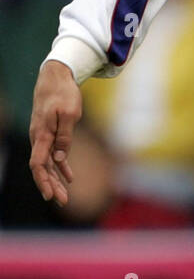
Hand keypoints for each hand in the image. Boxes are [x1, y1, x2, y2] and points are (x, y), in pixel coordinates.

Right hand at [29, 61, 82, 204]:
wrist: (55, 77)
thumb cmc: (64, 93)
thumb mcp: (70, 114)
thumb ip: (65, 137)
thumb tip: (60, 159)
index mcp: (42, 134)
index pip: (38, 163)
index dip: (43, 181)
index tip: (49, 195)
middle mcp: (39, 138)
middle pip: (42, 168)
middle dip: (51, 186)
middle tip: (62, 201)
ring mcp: (43, 136)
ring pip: (47, 163)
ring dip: (55, 180)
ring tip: (65, 196)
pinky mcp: (49, 134)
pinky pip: (52, 155)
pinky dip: (60, 167)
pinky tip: (69, 178)